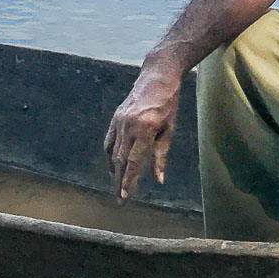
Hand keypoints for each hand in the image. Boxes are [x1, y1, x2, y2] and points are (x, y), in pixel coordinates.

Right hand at [104, 65, 180, 200]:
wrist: (157, 78)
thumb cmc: (168, 105)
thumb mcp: (169, 130)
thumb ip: (161, 156)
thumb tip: (158, 180)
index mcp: (144, 129)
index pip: (133, 162)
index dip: (128, 181)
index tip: (124, 196)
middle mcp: (128, 126)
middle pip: (120, 160)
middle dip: (119, 181)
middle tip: (119, 199)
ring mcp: (119, 121)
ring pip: (112, 152)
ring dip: (114, 171)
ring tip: (117, 186)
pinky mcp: (115, 117)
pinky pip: (109, 141)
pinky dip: (110, 155)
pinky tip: (114, 166)